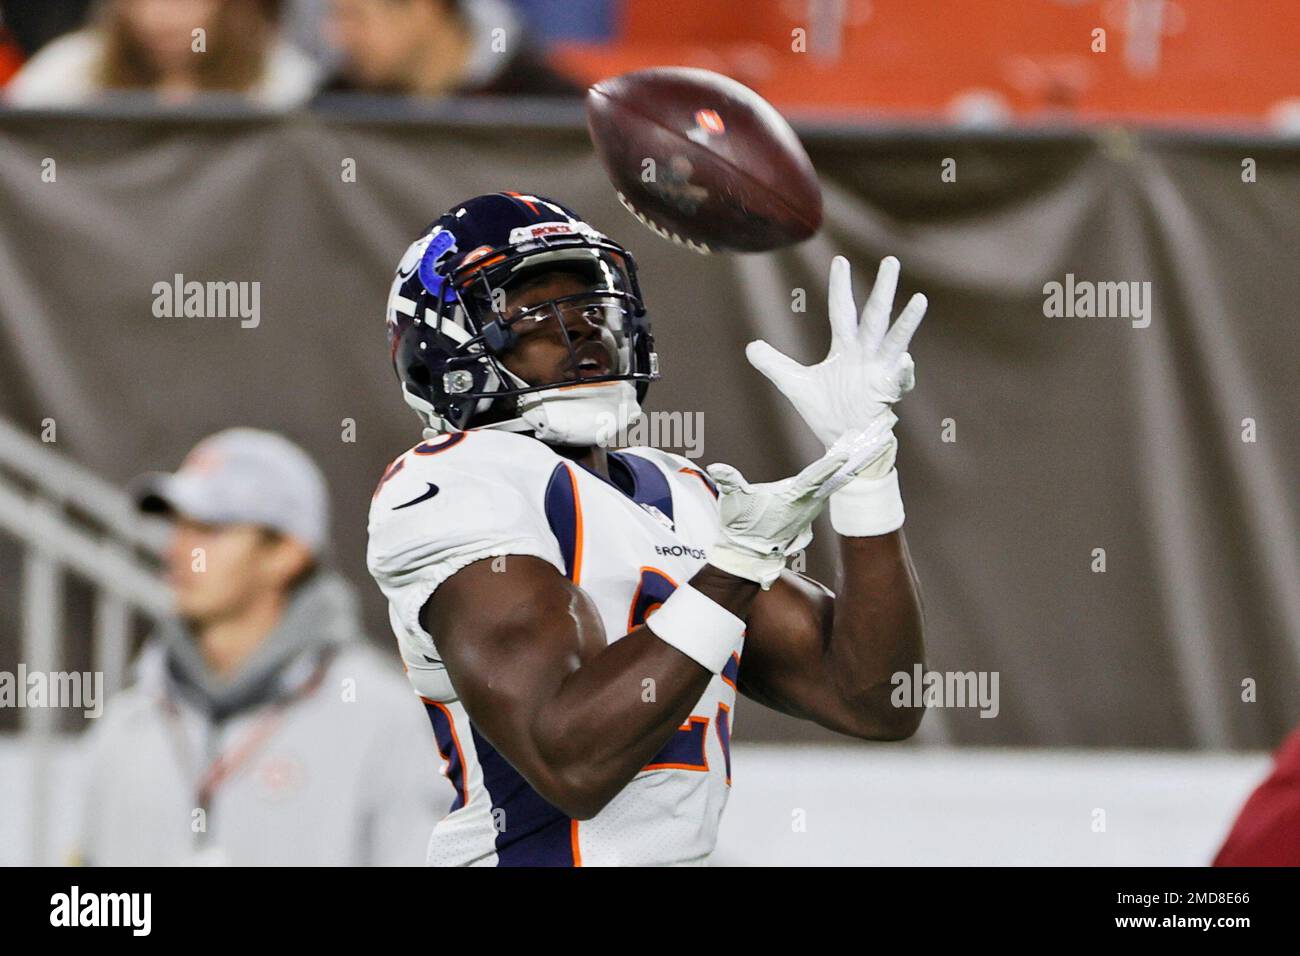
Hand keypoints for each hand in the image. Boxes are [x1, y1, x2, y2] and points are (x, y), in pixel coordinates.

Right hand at [703, 448, 846, 588]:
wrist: (746, 553)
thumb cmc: (740, 527)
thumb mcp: (732, 501)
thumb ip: (728, 481)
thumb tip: (717, 467)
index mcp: (790, 498)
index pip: (813, 478)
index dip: (829, 466)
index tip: (845, 455)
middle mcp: (804, 507)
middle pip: (831, 482)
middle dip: (848, 467)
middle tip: (865, 449)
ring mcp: (809, 513)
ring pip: (829, 490)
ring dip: (844, 475)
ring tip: (858, 457)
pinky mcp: (808, 516)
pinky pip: (825, 497)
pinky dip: (834, 485)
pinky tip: (842, 475)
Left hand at [746, 256, 925, 485]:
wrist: (844, 442)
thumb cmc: (827, 412)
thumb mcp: (795, 385)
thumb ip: (774, 364)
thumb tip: (750, 347)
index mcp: (845, 348)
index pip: (842, 310)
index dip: (840, 287)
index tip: (839, 260)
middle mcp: (865, 353)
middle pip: (874, 315)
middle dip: (882, 289)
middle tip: (890, 260)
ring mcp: (880, 371)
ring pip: (895, 341)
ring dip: (906, 322)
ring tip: (920, 300)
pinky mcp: (888, 392)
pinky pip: (899, 379)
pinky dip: (904, 371)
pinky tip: (905, 363)